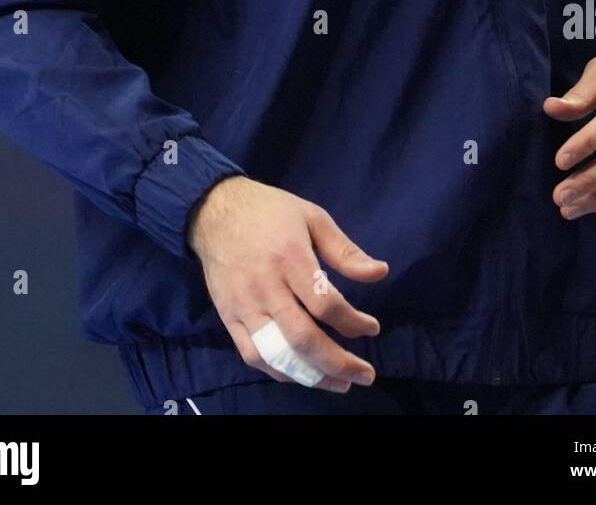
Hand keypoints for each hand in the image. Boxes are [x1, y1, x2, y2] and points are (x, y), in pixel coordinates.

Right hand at [187, 175, 388, 391]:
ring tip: (339, 383)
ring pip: (277, 354)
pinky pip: (252, 355)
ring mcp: (243, 305)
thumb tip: (380, 272)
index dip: (353, 322)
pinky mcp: (228, 317)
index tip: (372, 328)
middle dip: (338, 362)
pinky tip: (302, 374)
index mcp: (289, 257)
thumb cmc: (270, 212)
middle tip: (365, 375)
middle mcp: (265, 286)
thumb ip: (345, 251)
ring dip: (311, 376)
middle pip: (303, 338)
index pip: (325, 303)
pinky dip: (279, 371)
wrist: (214, 212)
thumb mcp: (313, 217)